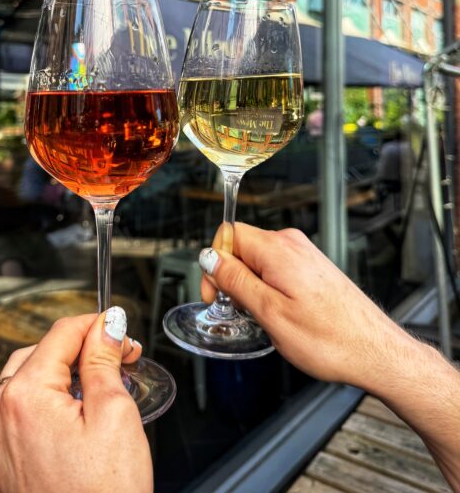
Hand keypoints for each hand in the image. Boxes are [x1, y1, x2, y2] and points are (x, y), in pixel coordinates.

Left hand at [0, 309, 151, 492]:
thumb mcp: (114, 414)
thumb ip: (104, 359)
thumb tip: (106, 325)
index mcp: (24, 394)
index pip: (62, 332)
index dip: (98, 325)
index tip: (123, 332)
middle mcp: (0, 410)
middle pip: (44, 351)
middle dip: (84, 348)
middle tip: (122, 358)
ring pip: (33, 375)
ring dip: (68, 370)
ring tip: (105, 383)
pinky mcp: (4, 452)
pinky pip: (25, 405)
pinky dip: (53, 396)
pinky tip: (82, 410)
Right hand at [199, 223, 415, 391]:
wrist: (375, 352)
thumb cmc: (331, 340)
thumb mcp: (270, 313)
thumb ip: (236, 281)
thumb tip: (210, 258)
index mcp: (279, 249)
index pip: (229, 234)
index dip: (215, 263)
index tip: (215, 292)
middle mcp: (292, 244)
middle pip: (242, 247)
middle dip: (231, 277)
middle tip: (239, 310)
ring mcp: (304, 255)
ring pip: (258, 260)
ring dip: (250, 286)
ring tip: (264, 317)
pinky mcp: (312, 268)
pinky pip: (276, 269)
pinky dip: (268, 289)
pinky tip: (280, 314)